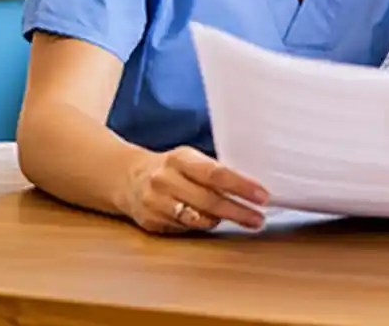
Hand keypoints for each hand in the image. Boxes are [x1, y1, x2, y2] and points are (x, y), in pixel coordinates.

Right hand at [121, 146, 268, 233]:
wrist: (126, 177)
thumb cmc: (170, 169)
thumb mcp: (189, 160)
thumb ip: (213, 171)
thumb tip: (251, 187)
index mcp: (180, 159)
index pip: (215, 173)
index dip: (241, 186)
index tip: (262, 196)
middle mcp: (165, 180)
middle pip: (208, 200)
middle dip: (238, 211)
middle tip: (259, 218)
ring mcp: (155, 202)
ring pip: (196, 218)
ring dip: (222, 221)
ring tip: (244, 221)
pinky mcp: (151, 222)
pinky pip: (184, 229)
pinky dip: (202, 227)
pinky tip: (213, 223)